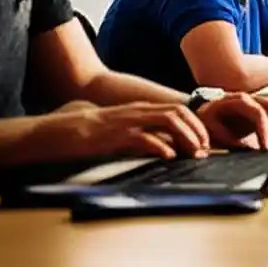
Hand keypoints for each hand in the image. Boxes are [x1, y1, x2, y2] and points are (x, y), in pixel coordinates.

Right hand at [41, 102, 210, 159]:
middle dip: (197, 130)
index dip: (196, 125)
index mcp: (142, 110)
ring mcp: (128, 122)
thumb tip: (169, 148)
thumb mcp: (125, 130)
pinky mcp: (116, 135)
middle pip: (178, 112)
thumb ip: (145, 134)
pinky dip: (161, 146)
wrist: (63, 130)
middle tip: (204, 149)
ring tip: (193, 152)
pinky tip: (169, 157)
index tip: (204, 142)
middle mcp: (138, 112)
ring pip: (167, 120)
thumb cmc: (95, 134)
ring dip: (185, 136)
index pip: (178, 110)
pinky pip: (144, 138)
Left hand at [196, 93, 267, 149]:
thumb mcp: (211, 130)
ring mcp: (267, 103)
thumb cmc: (209, 123)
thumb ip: (226, 138)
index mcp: (240, 102)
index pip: (259, 112)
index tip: (267, 149)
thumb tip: (247, 149)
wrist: (209, 114)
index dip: (265, 130)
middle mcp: (257, 99)